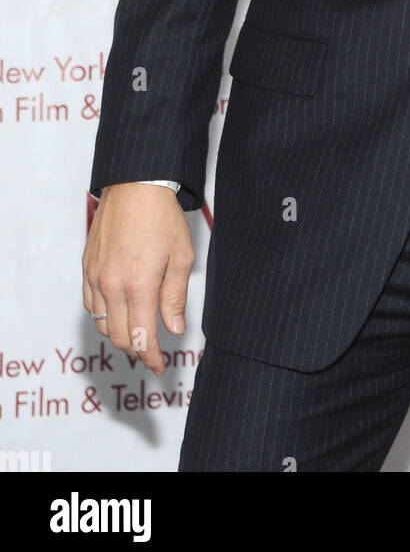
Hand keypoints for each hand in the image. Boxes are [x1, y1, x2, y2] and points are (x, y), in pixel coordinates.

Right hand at [82, 182, 194, 375]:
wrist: (135, 185)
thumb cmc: (162, 217)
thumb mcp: (180, 257)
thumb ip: (174, 297)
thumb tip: (174, 328)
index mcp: (138, 285)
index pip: (142, 338)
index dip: (151, 358)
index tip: (160, 367)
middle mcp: (112, 285)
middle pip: (120, 337)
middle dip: (137, 351)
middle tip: (152, 354)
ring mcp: (96, 276)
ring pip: (103, 324)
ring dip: (120, 335)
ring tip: (138, 334)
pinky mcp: (87, 267)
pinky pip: (91, 304)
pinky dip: (105, 316)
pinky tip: (119, 311)